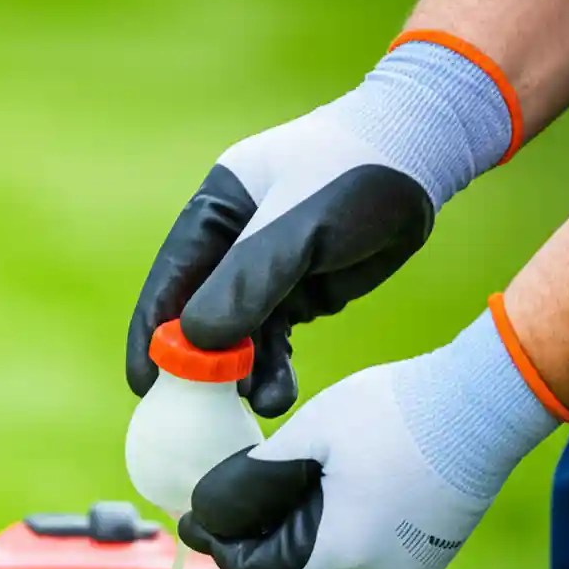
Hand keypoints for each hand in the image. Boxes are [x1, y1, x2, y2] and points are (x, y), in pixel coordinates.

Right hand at [126, 40, 514, 416]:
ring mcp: (266, 272)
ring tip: (262, 403)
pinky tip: (278, 394)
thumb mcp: (297, 228)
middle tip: (198, 409)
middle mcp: (231, 245)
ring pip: (242, 333)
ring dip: (245, 371)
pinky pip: (277, 337)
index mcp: (213, 214)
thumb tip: (195, 341)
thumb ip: (247, 284)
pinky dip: (275, 366)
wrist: (422, 159)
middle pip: (200, 314)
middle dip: (201, 362)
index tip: (145, 382)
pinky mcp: (302, 292)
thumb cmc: (352, 174)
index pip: (170, 280)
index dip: (152, 333)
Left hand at [177, 306, 559, 568]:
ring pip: (330, 566)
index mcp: (341, 553)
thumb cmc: (394, 412)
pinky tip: (329, 492)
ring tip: (280, 489)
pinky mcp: (427, 554)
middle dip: (261, 540)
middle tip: (235, 499)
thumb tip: (213, 503)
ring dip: (300, 535)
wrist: (481, 402)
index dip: (227, 550)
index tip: (203, 518)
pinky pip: (366, 557)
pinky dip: (338, 533)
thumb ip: (255, 475)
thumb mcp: (308, 435)